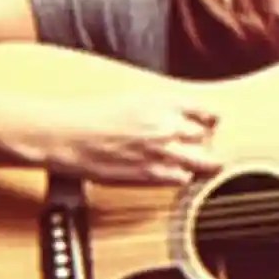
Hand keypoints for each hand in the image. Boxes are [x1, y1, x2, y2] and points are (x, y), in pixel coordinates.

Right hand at [33, 91, 222, 184]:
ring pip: (202, 162)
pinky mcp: (151, 174)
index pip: (206, 110)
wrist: (67, 135)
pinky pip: (182, 179)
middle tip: (199, 146)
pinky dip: (181, 178)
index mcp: (162, 102)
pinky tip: (172, 174)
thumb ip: (159, 108)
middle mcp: (167, 125)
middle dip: (205, 143)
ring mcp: (162, 151)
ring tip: (194, 165)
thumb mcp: (131, 99)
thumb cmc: (91, 115)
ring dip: (199, 164)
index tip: (211, 124)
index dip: (210, 119)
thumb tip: (175, 116)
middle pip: (206, 137)